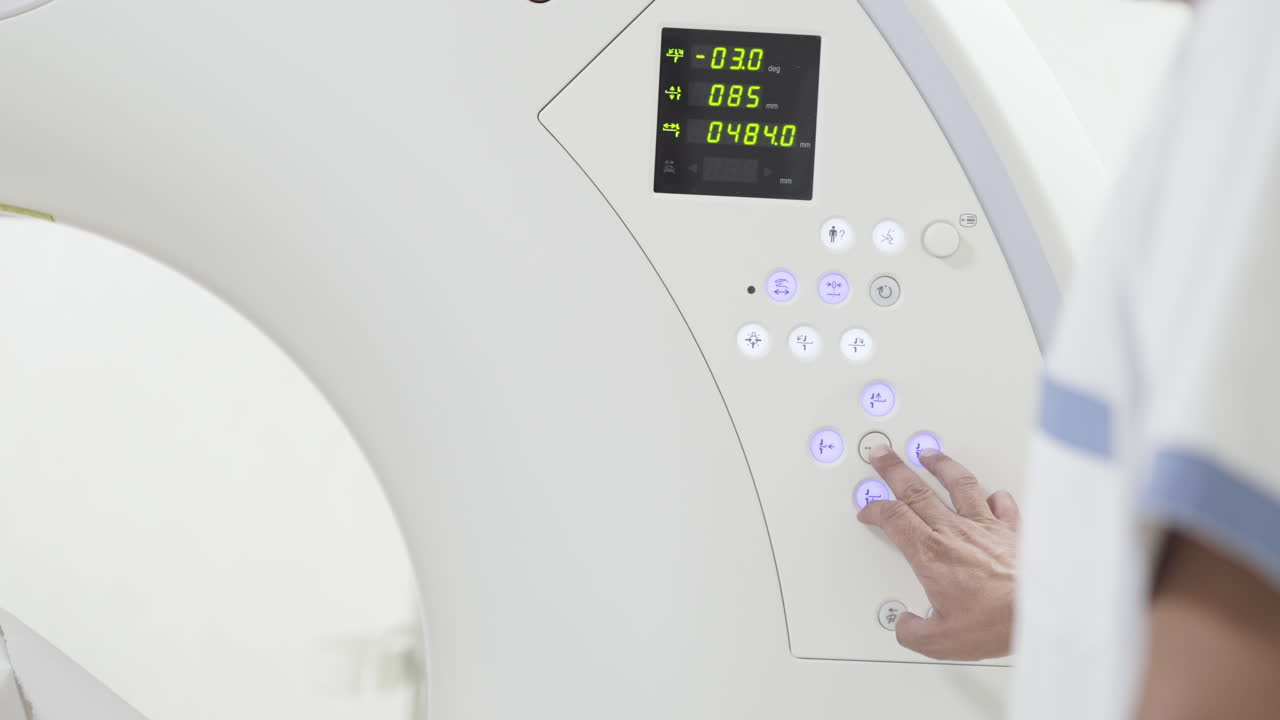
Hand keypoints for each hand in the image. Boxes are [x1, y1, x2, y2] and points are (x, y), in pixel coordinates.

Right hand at [857, 445, 1020, 660]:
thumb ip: (913, 632)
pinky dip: (994, 496)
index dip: (875, 508)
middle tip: (881, 454)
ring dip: (940, 465)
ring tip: (929, 454)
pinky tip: (991, 491)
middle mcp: (955, 532)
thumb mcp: (941, 641)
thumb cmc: (996, 622)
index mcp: (931, 554)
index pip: (894, 517)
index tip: (867, 508)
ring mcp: (985, 527)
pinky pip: (1001, 505)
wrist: (1040, 612)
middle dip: (894, 469)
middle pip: (916, 490)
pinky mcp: (1012, 531)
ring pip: (957, 484)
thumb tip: (904, 625)